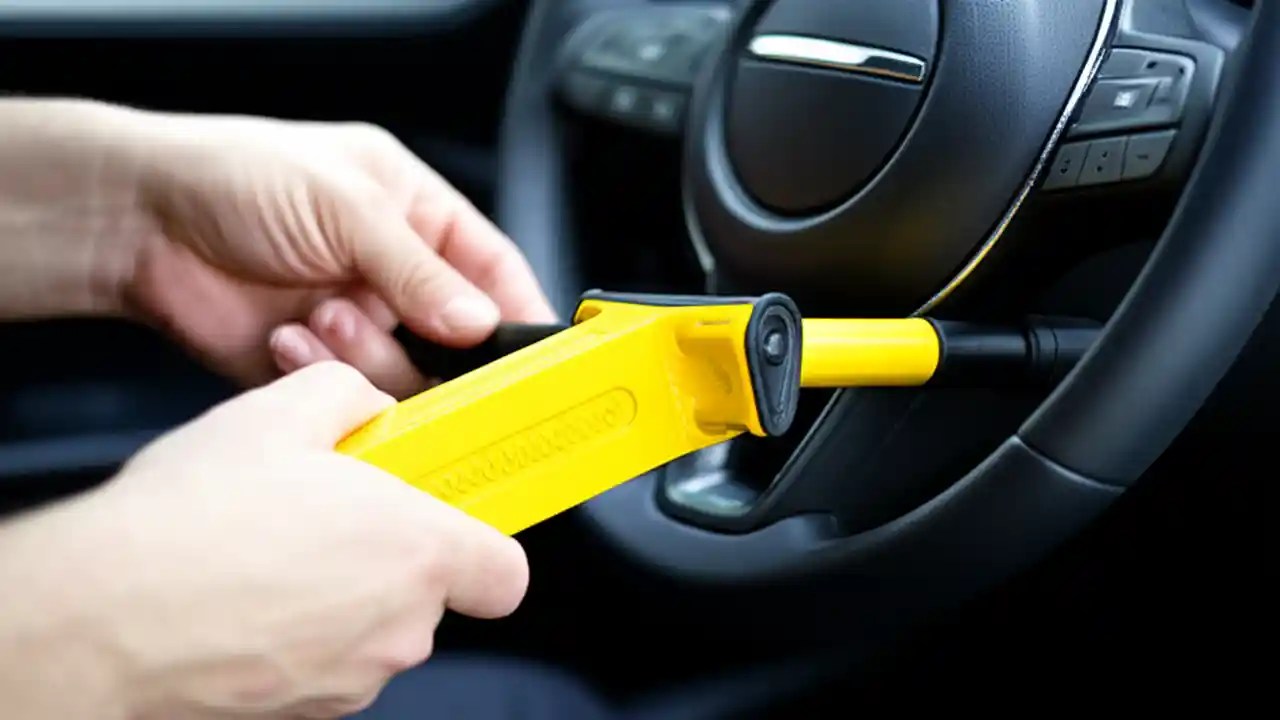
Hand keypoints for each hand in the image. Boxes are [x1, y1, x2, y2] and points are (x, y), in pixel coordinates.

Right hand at [0, 362, 527, 718]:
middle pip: (430, 594)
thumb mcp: (281, 411)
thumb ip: (351, 395)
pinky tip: (246, 593)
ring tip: (272, 550)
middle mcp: (399, 625)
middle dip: (391, 555)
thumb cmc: (195, 520)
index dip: (482, 545)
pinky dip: (299, 633)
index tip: (447, 516)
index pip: (505, 572)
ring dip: (341, 593)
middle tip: (334, 515)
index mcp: (418, 550)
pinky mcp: (302, 712)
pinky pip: (325, 663)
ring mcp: (351, 678)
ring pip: (373, 628)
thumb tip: (368, 403)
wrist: (101, 617)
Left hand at [119, 105, 555, 390]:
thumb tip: (478, 322)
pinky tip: (287, 337)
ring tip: (322, 317)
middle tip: (434, 360)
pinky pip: (347, 395)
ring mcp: (355, 323)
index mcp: (415, 216)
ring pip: (404, 374)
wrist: (137, 220)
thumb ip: (418, 270)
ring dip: (367, 355)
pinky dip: (322, 374)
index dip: (520, 311)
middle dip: (443, 351)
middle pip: (456, 338)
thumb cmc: (237, 175)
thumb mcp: (347, 205)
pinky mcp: (313, 368)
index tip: (541, 355)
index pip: (493, 269)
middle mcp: (392, 275)